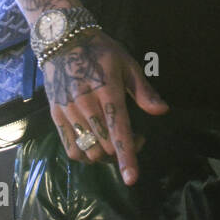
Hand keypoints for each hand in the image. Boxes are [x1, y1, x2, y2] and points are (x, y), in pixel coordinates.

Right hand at [41, 30, 167, 184]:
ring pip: (88, 150)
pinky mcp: (56, 115)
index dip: (126, 157)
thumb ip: (144, 91)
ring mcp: (68, 111)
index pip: (118, 130)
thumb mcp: (127, 64)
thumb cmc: (101, 51)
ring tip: (114, 142)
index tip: (132, 178)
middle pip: (105, 146)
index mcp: (107, 91)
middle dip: (123, 151)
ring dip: (105, 155)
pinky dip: (85, 155)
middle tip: (135, 137)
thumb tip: (162, 111)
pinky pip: (71, 148)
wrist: (63, 40)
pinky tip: (96, 145)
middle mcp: (85, 105)